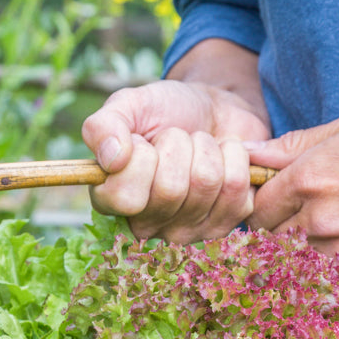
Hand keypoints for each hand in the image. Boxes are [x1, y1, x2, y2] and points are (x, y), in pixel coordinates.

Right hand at [82, 79, 269, 242]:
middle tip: (177, 140)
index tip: (143, 142)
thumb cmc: (163, 112)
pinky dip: (234, 156)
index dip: (141, 157)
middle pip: (170, 189)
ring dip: (207, 147)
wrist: (211, 112)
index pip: (126, 197)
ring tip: (199, 147)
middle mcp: (146, 225)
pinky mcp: (223, 226)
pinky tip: (222, 158)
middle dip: (179, 144)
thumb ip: (103, 126)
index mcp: (112, 201)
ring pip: (206, 182)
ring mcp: (186, 232)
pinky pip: (235, 186)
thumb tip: (112, 159)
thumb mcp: (128, 106)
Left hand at [245, 111, 338, 283]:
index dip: (260, 205)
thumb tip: (251, 154)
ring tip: (321, 233)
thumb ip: (293, 145)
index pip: (255, 207)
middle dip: (273, 231)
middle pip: (266, 240)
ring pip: (290, 264)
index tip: (273, 203)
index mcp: (309, 179)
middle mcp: (319, 220)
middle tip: (294, 219)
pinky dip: (321, 271)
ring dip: (295, 253)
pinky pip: (321, 281)